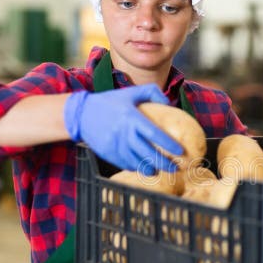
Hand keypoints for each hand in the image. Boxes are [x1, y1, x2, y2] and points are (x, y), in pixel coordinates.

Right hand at [63, 85, 182, 173]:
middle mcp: (123, 133)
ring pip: (136, 162)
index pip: (154, 134)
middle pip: (147, 153)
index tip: (180, 151)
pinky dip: (136, 167)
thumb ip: (152, 92)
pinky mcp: (108, 154)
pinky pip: (125, 164)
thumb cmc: (110, 102)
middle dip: (164, 163)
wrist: (81, 114)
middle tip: (176, 168)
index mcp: (131, 117)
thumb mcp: (130, 92)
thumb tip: (168, 103)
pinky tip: (144, 167)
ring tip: (161, 170)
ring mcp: (115, 145)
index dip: (169, 144)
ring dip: (150, 168)